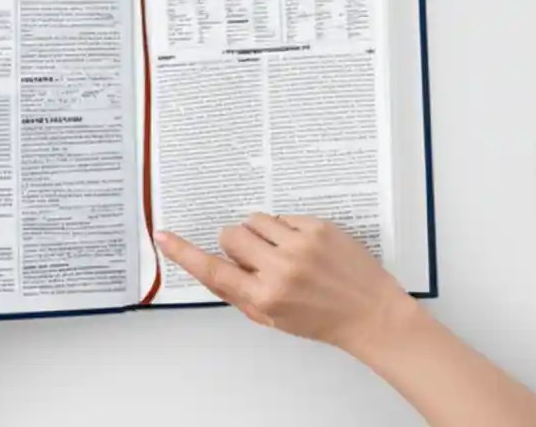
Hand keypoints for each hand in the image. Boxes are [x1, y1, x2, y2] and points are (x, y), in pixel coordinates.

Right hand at [159, 215, 535, 426]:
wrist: (372, 314)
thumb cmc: (322, 320)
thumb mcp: (273, 319)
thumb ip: (240, 293)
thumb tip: (215, 264)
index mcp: (263, 298)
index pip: (212, 271)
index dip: (183, 252)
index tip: (163, 236)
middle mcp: (279, 270)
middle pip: (231, 235)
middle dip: (237, 243)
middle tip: (256, 257)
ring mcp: (300, 245)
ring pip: (255, 220)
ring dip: (262, 233)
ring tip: (285, 251)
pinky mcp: (319, 228)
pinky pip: (284, 216)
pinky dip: (287, 229)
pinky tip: (306, 247)